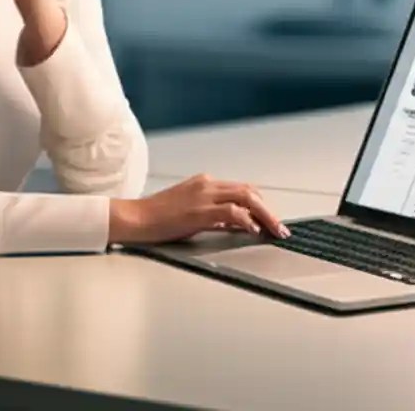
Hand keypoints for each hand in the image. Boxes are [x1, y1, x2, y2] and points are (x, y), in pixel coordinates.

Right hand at [108, 173, 290, 244]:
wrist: (134, 218)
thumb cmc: (157, 218)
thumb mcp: (190, 212)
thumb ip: (214, 216)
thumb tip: (236, 226)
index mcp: (205, 183)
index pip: (241, 189)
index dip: (259, 204)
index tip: (270, 219)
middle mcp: (207, 185)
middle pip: (249, 191)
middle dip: (268, 210)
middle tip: (280, 228)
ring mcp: (203, 196)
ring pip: (246, 198)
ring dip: (265, 216)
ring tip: (275, 231)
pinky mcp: (199, 211)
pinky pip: (231, 212)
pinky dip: (246, 220)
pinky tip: (253, 230)